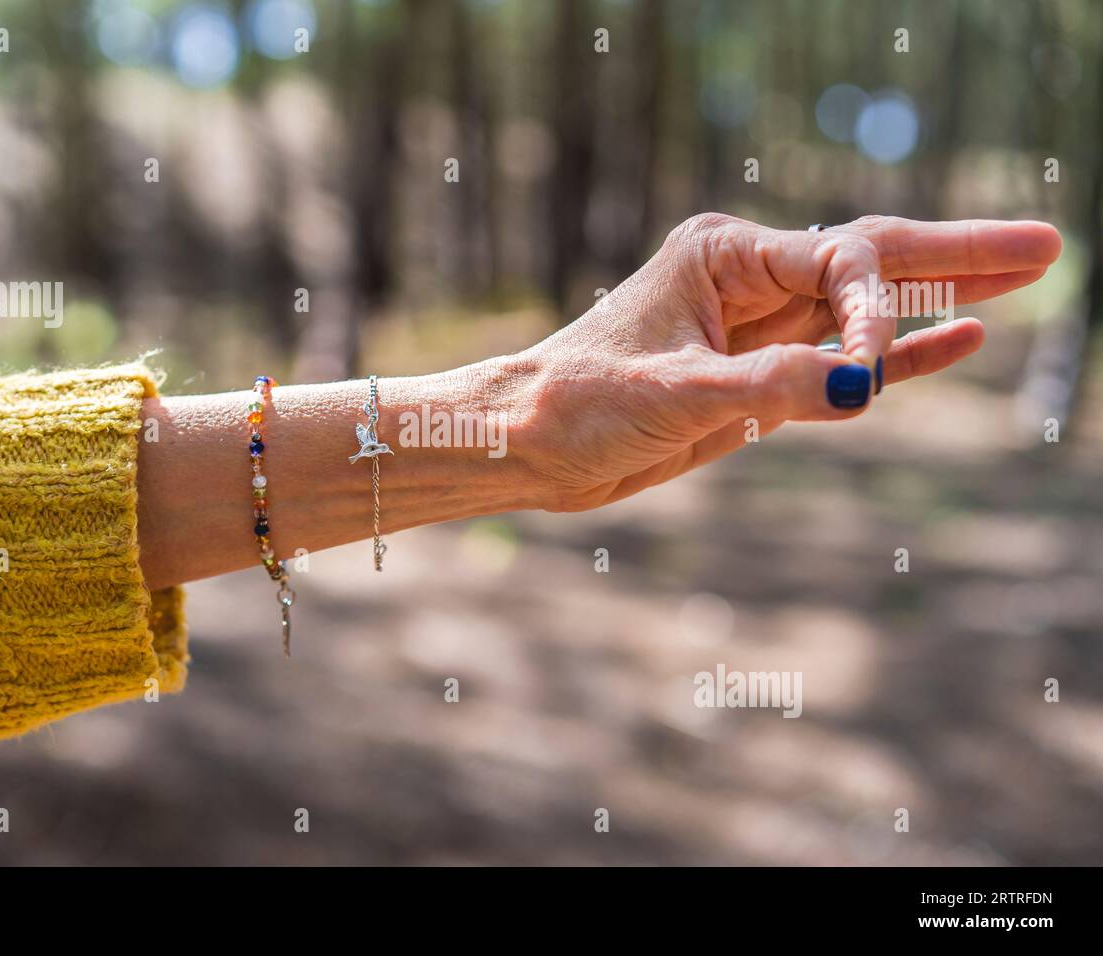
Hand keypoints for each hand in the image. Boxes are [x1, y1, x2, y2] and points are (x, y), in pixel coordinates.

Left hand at [513, 213, 1061, 511]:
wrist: (526, 444)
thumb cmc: (574, 403)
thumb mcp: (670, 393)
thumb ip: (765, 388)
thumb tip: (858, 384)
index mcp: (724, 256)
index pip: (837, 260)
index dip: (876, 307)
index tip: (866, 369)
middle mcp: (749, 282)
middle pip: (870, 262)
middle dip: (955, 255)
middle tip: (1044, 244)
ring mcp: (758, 331)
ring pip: (865, 310)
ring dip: (940, 298)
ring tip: (1021, 275)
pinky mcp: (757, 380)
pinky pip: (840, 363)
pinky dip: (898, 356)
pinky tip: (959, 342)